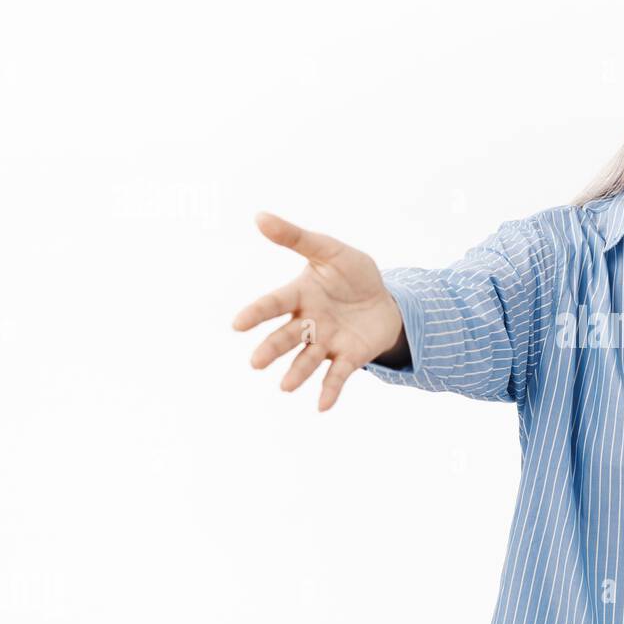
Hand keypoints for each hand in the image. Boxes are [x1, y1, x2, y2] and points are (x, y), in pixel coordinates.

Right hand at [231, 212, 403, 411]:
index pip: (273, 304)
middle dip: (271, 349)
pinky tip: (322, 407)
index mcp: (299, 295)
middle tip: (256, 362)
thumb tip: (259, 216)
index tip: (237, 324)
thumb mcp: (329, 251)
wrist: (386, 300)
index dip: (256, 314)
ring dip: (296, 373)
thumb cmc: (353, 274)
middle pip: (286, 337)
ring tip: (286, 387)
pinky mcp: (348, 358)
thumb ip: (297, 237)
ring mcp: (327, 343)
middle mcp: (307, 323)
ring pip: (307, 360)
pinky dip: (329, 391)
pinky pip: (337, 377)